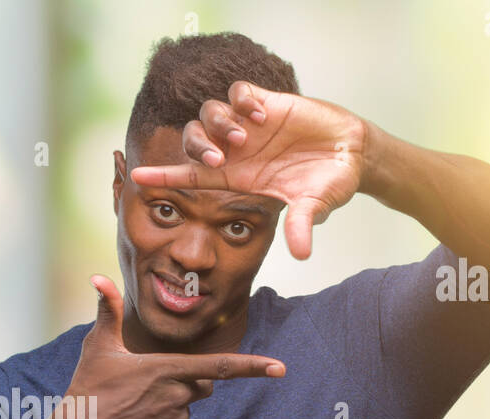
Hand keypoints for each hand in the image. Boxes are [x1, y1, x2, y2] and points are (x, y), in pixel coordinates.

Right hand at [40, 274, 284, 418]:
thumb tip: (97, 276)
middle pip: (200, 385)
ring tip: (133, 409)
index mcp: (168, 369)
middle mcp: (178, 397)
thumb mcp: (98, 347)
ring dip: (168, 407)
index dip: (253, 366)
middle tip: (145, 387)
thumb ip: (107, 311)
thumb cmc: (87, 389)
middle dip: (184, 382)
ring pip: (186, 410)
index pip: (220, 367)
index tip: (280, 368)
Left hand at [129, 81, 365, 259]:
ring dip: (219, 123)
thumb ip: (303, 224)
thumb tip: (302, 254)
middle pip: (193, 140)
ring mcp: (249, 125)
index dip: (163, 175)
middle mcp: (237, 150)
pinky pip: (238, 92)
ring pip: (210, 113)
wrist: (353, 154)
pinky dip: (241, 100)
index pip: (190, 175)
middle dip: (197, 145)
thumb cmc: (329, 183)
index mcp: (237, 177)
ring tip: (245, 135)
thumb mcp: (315, 205)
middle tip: (220, 156)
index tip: (136, 177)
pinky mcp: (267, 102)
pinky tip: (261, 114)